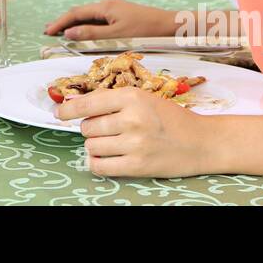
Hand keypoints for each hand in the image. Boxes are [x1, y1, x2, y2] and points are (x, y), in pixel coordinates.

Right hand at [43, 0, 178, 39]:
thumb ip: (91, 34)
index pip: (76, 13)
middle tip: (49, 30)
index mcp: (105, 7)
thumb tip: (69, 32)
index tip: (47, 32)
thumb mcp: (116, 36)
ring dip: (74, 23)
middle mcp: (108, 5)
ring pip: (89, 15)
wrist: (169, 26)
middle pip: (80, 12)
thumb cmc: (144, 31)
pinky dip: (86, 24)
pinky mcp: (121, 15)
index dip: (60, 22)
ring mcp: (115, 9)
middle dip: (64, 21)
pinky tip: (84, 31)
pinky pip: (98, 18)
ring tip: (62, 31)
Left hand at [56, 88, 216, 177]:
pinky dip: (97, 162)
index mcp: (133, 97)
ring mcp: (135, 144)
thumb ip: (112, 102)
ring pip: (91, 145)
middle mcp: (132, 119)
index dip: (68, 109)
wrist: (202, 142)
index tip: (60, 113)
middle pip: (87, 126)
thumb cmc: (171, 119)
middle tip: (108, 129)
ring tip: (113, 142)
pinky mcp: (137, 166)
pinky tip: (107, 157)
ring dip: (95, 145)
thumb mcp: (144, 99)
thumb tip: (74, 105)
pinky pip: (99, 166)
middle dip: (91, 128)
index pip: (87, 103)